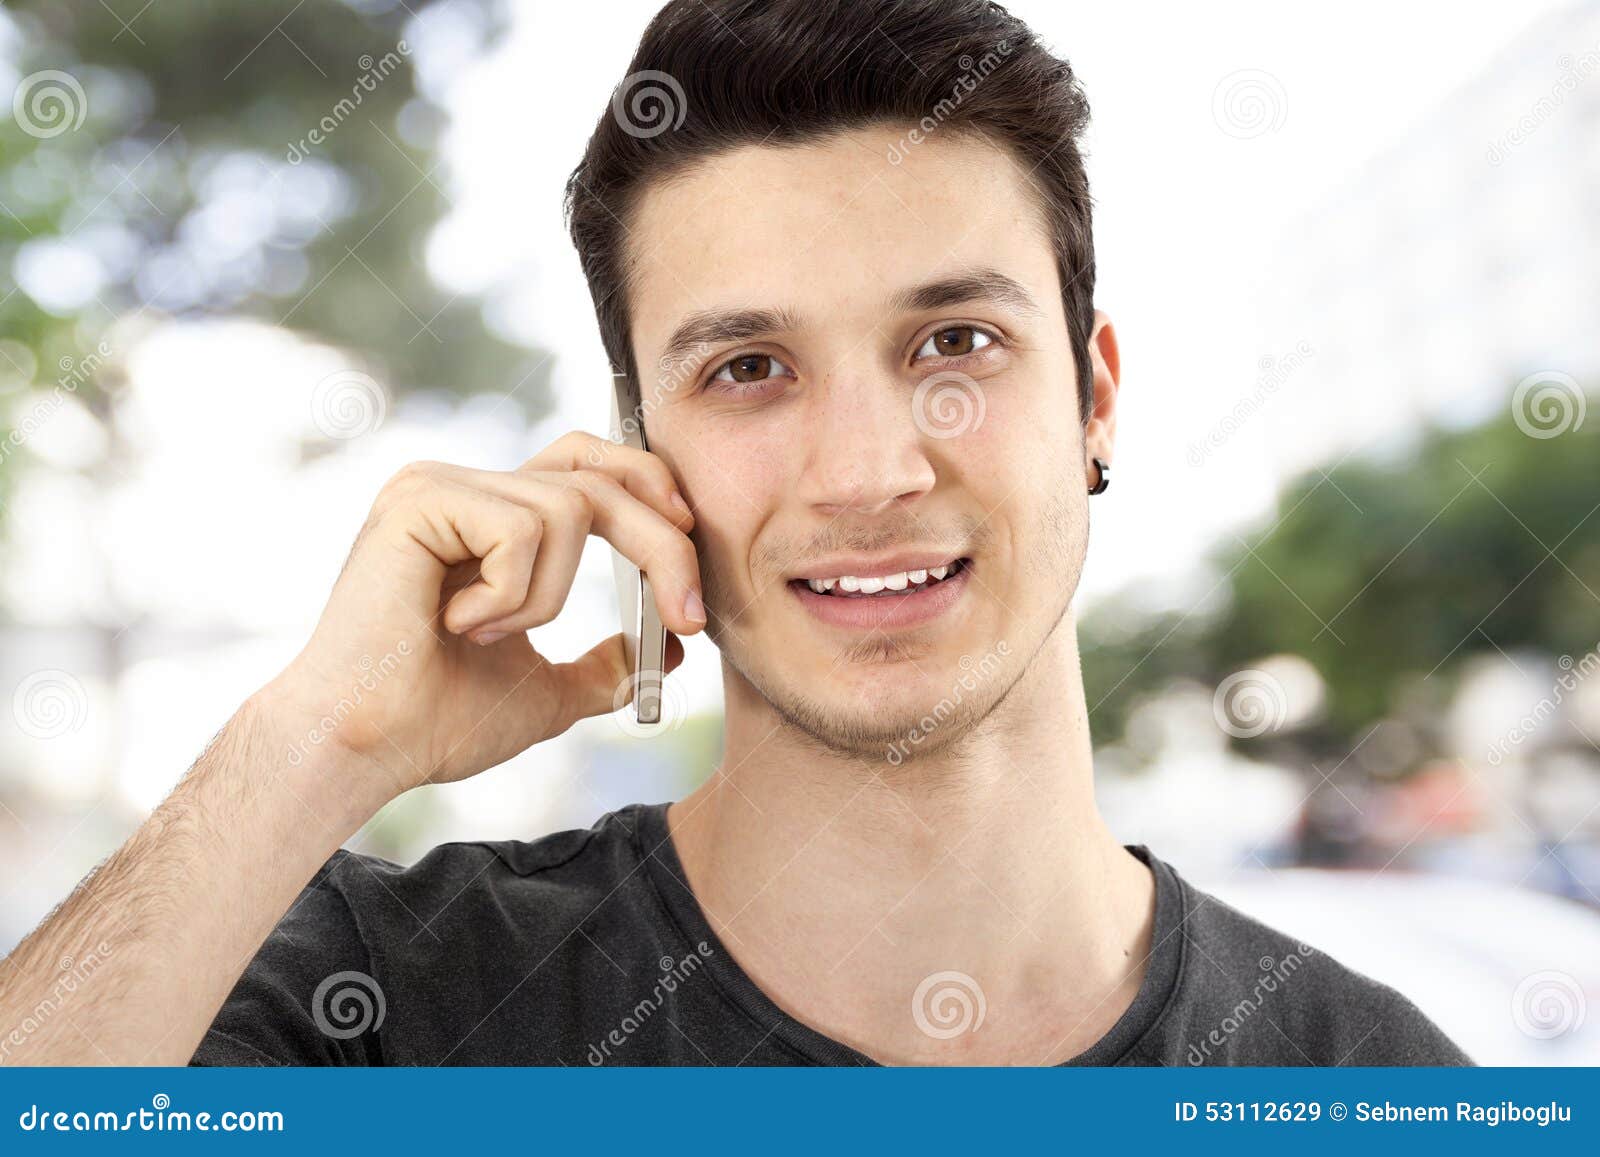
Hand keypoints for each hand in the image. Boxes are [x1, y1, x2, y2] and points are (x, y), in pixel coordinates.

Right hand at [253, 431, 703, 797]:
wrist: (363, 748)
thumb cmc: (435, 722)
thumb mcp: (547, 694)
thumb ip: (606, 665)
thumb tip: (672, 644)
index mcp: (489, 517)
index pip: (590, 464)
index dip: (651, 492)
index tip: (690, 560)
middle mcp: (462, 485)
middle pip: (599, 473)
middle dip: (661, 543)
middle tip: (687, 614)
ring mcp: (437, 484)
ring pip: (568, 509)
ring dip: (550, 596)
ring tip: (489, 636)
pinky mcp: (419, 499)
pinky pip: (522, 531)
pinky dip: (512, 595)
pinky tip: (457, 625)